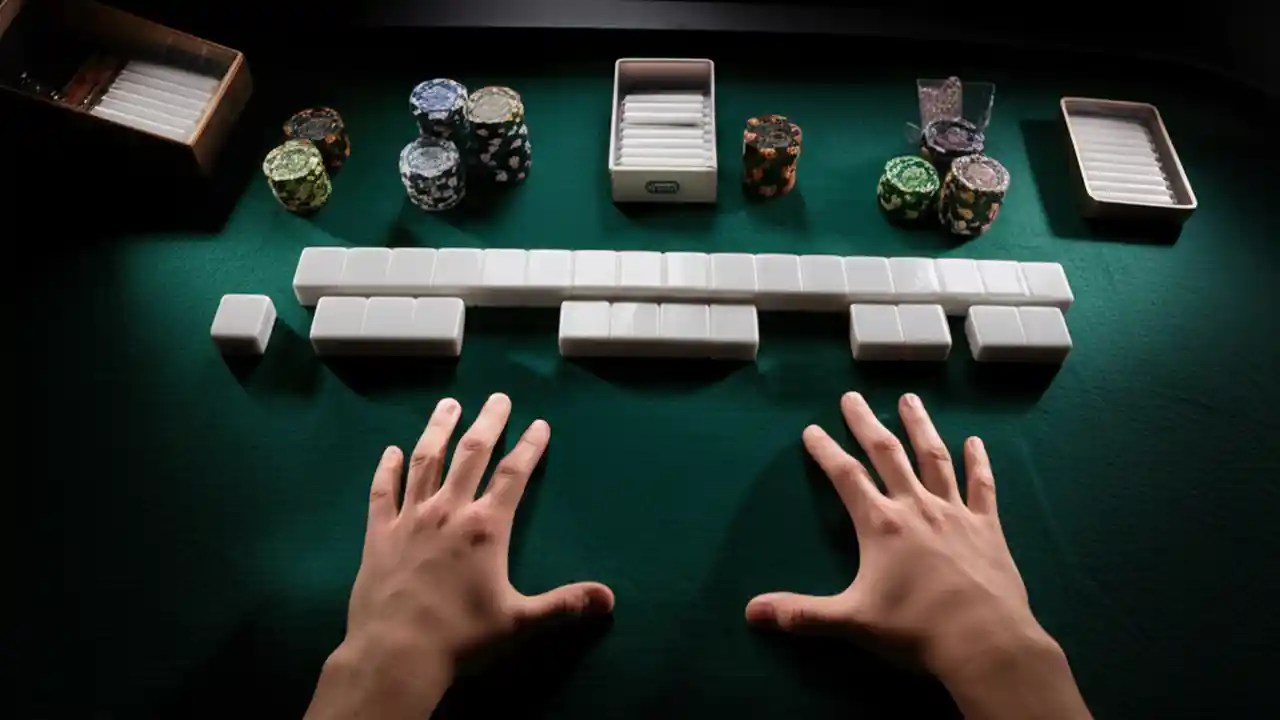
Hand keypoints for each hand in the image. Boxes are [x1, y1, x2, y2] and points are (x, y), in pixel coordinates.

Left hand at [305, 394, 613, 719]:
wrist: (395, 653)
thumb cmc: (462, 637)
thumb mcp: (519, 622)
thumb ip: (563, 604)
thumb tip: (609, 598)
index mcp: (485, 528)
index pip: (513, 475)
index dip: (529, 447)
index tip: (539, 424)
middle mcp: (448, 511)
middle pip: (471, 454)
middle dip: (488, 422)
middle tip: (498, 397)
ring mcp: (410, 519)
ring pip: (426, 461)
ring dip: (439, 430)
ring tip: (448, 405)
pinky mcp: (378, 534)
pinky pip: (382, 491)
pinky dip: (387, 468)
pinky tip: (391, 451)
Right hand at [747, 392, 1088, 719]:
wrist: (985, 642)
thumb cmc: (915, 629)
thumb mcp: (852, 622)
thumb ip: (801, 613)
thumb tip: (751, 611)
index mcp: (881, 524)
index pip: (846, 477)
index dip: (826, 451)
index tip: (812, 429)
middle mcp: (917, 507)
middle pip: (888, 454)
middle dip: (866, 424)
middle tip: (852, 397)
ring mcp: (955, 513)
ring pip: (935, 459)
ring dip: (920, 427)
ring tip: (909, 400)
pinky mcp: (988, 527)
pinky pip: (982, 486)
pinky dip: (978, 462)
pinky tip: (976, 441)